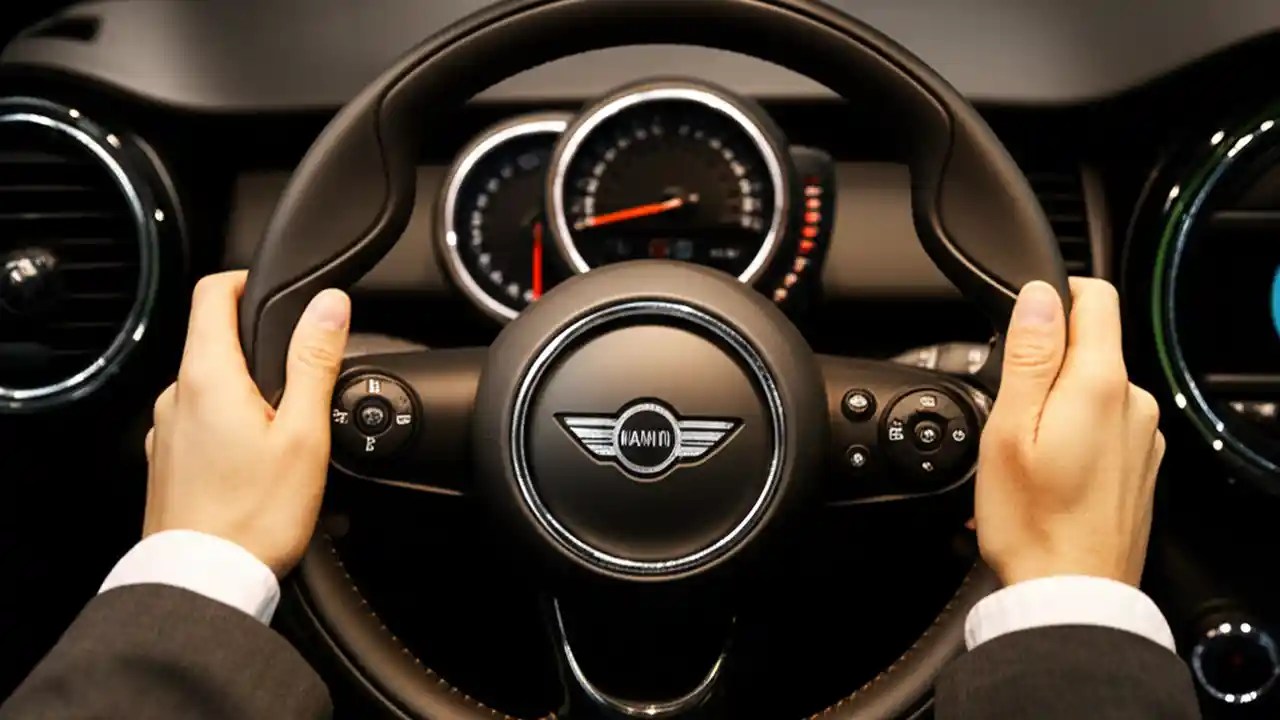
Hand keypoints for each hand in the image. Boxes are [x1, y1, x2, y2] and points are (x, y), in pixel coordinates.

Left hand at [144, 271, 350, 576]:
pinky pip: (205, 429)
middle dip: (264, 355)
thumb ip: (313, 361)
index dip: (248, 281)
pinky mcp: (168, 464)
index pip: (212, 292)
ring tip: (293, 442)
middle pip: (217, 344)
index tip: (281, 296)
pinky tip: (266, 471)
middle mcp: (175, 396)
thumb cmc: (255, 515)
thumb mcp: (303, 433)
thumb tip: (328, 303)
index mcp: (206, 376)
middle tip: (306, 386)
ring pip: (213, 391)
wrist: (204, 583)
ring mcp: (166, 431)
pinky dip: (236, 435)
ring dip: (252, 401)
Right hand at [975, 278, 1164, 586]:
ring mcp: (1143, 436)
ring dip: (1057, 404)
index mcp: (1100, 384)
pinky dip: (1072, 435)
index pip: (1095, 297)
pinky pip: (1103, 426)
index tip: (1020, 329)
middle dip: (1044, 363)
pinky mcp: (1141, 464)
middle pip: (1089, 346)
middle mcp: (1134, 403)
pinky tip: (1047, 473)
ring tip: (1023, 453)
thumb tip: (1038, 296)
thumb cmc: (1031, 522)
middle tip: (1008, 413)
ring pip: (1093, 389)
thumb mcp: (1009, 429)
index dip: (1052, 298)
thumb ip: (1028, 356)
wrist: (1070, 594)